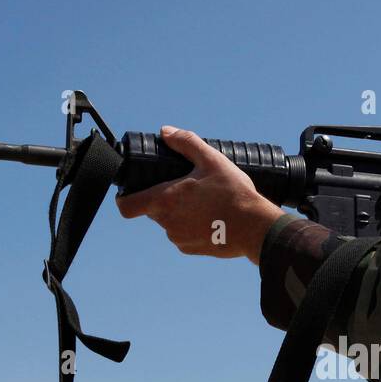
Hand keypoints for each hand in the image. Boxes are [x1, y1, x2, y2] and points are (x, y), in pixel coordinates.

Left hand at [114, 125, 284, 264]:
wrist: (255, 228)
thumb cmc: (233, 194)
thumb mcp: (211, 160)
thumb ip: (186, 142)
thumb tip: (166, 132)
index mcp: (165, 201)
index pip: (126, 206)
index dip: (125, 198)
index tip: (132, 192)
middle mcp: (167, 223)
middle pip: (152, 210)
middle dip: (164, 199)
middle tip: (186, 188)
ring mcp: (179, 239)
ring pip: (170, 223)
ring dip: (180, 213)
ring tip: (204, 203)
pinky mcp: (192, 249)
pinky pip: (184, 236)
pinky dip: (192, 227)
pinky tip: (211, 218)